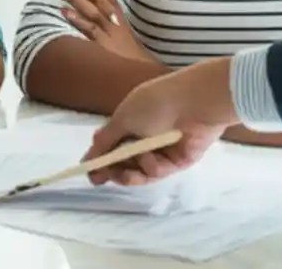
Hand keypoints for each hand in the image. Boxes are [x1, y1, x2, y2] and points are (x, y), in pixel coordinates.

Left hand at [59, 0, 156, 63]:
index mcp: (122, 25)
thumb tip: (109, 32)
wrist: (150, 79)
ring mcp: (110, 35)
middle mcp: (116, 26)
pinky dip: (77, 19)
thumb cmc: (137, 67)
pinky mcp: (104, 47)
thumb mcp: (131, 48)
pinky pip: (89, 30)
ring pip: (92, 11)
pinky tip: (64, 11)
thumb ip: (120, 38)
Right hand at [81, 57, 237, 186]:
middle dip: (114, 171)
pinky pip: (158, 171)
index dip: (101, 160)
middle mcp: (146, 136)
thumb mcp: (123, 119)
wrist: (194, 104)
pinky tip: (153, 158)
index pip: (112, 145)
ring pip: (140, 171)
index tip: (91, 175)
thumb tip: (86, 159)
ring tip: (129, 170)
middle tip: (104, 177)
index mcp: (131, 121)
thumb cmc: (155, 104)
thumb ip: (105, 142)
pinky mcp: (178, 161)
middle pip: (124, 162)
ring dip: (132, 171)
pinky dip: (152, 167)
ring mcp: (162, 150)